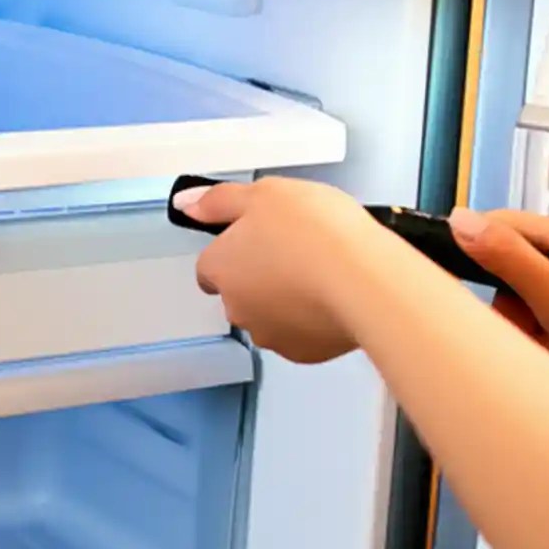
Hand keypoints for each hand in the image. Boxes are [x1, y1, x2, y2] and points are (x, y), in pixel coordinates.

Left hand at [173, 177, 389, 363]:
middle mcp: (235, 308)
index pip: (209, 266)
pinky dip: (310, 322)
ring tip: (321, 277)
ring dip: (284, 302)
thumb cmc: (313, 228)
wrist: (364, 280)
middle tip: (297, 253)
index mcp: (220, 268)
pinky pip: (300, 335)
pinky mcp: (302, 354)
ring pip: (268, 317)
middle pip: (238, 293)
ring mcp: (268, 335)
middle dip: (259, 278)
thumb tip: (185, 206)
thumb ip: (219, 201)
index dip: (234, 250)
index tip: (263, 239)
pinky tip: (334, 302)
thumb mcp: (264, 193)